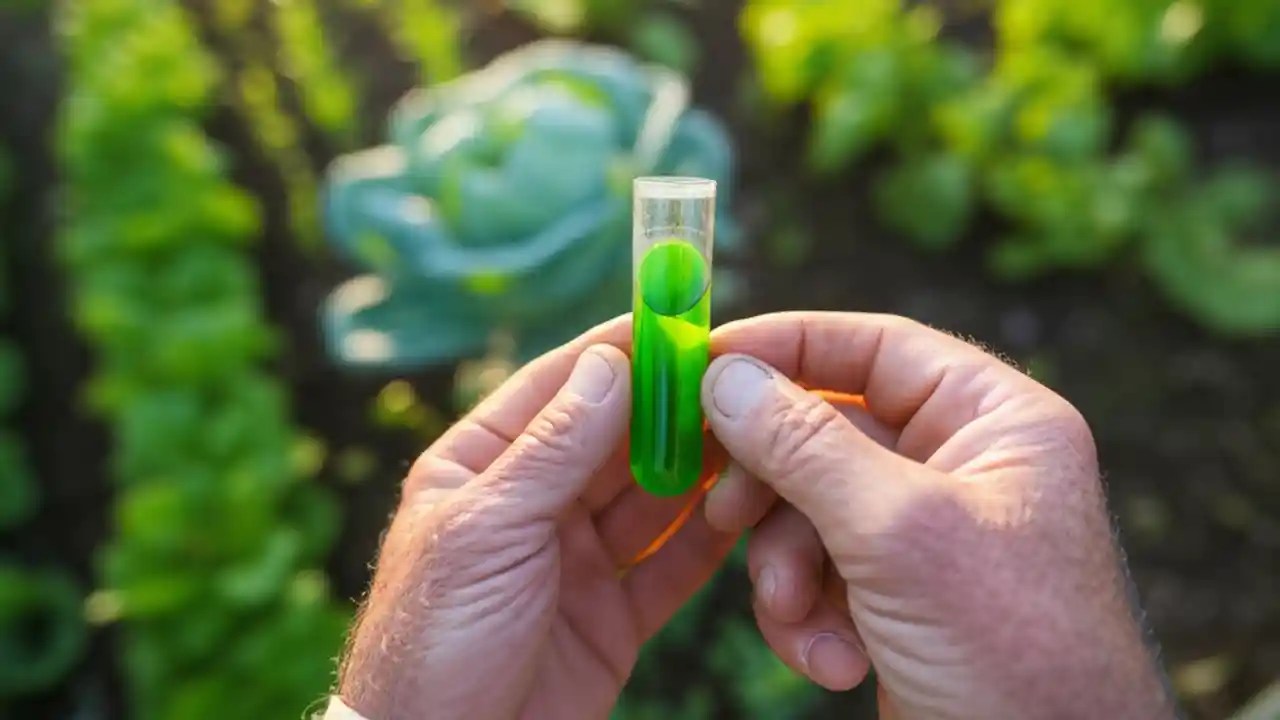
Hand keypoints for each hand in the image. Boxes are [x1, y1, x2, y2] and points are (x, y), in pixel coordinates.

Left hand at [338, 317, 736, 719]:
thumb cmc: (435, 639)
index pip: (559, 388)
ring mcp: (575, 559)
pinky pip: (671, 563)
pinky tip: (749, 508)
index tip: (680, 319)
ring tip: (757, 436)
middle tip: (739, 378)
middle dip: (673, 409)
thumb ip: (554, 448)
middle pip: (616, 439)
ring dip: (701, 469)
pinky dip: (710, 537)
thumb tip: (608, 362)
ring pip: (653, 496)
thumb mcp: (489, 530)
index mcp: (481, 467)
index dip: (620, 351)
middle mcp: (531, 504)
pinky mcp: (612, 614)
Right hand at [701, 313, 1173, 718]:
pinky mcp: (898, 596)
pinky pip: (818, 572)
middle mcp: (961, 465)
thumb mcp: (900, 535)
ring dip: (786, 570)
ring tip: (801, 619)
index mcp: (993, 421)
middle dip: (774, 489)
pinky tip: (834, 662)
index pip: (874, 347)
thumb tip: (725, 374)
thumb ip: (806, 446)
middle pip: (824, 431)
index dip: (786, 347)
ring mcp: (927, 535)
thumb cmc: (1013, 655)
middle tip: (723, 511)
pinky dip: (808, 616)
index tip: (704, 362)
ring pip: (806, 509)